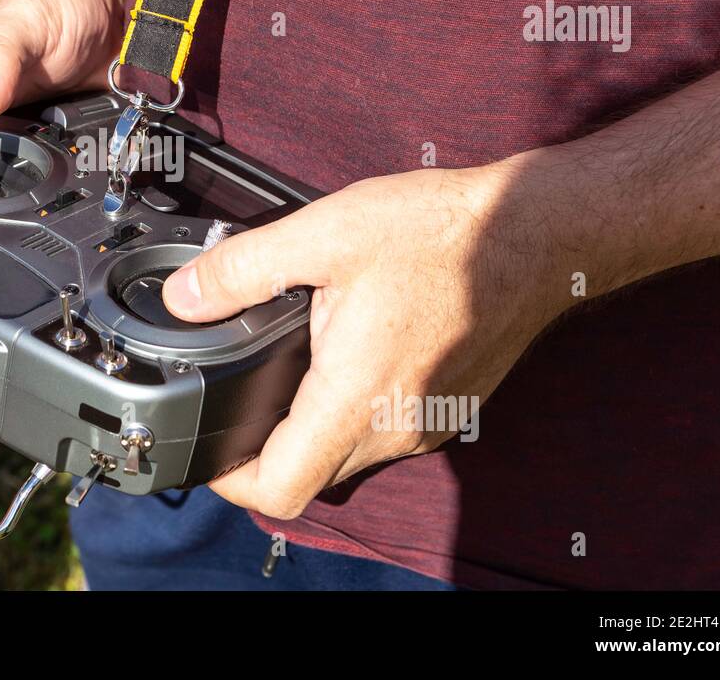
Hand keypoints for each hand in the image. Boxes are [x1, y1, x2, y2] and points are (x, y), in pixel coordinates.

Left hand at [162, 163, 569, 518]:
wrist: (535, 232)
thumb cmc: (441, 232)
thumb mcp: (324, 233)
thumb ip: (243, 269)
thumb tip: (184, 296)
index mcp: (356, 396)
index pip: (280, 488)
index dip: (230, 480)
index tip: (210, 441)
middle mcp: (395, 428)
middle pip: (309, 477)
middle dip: (264, 451)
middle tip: (240, 394)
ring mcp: (426, 426)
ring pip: (347, 457)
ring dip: (309, 429)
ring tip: (288, 369)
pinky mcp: (447, 411)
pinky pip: (383, 434)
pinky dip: (351, 413)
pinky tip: (343, 355)